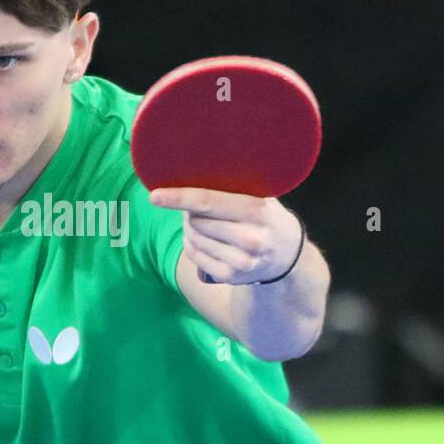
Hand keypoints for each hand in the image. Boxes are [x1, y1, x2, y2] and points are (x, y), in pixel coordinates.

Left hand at [150, 188, 302, 284]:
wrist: (288, 254)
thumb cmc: (265, 215)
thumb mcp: (261, 195)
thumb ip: (234, 183)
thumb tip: (190, 166)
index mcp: (257, 210)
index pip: (208, 202)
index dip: (178, 198)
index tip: (155, 196)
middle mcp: (251, 238)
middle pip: (195, 221)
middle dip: (189, 212)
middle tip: (199, 207)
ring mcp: (241, 261)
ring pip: (192, 238)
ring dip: (190, 228)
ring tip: (206, 223)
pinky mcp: (230, 277)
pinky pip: (193, 255)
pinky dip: (192, 245)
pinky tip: (206, 239)